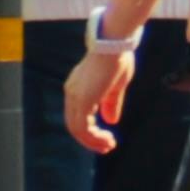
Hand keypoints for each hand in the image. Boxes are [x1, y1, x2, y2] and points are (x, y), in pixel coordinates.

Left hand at [61, 30, 133, 153]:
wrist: (114, 44)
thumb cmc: (117, 59)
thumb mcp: (116, 85)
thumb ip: (111, 103)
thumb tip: (112, 121)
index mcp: (78, 88)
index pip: (78, 115)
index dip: (90, 129)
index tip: (107, 137)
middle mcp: (72, 93)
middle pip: (74, 125)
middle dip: (90, 139)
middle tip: (106, 147)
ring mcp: (75, 97)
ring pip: (77, 128)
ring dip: (92, 141)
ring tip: (108, 146)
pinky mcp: (83, 100)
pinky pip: (83, 126)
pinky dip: (92, 137)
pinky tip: (107, 139)